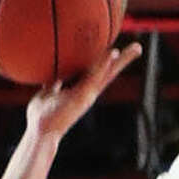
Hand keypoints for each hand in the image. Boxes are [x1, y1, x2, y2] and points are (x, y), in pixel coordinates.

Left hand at [23, 39, 139, 144]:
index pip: (97, 72)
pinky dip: (104, 64)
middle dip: (123, 61)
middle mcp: (88, 92)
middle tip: (137, 48)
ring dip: (121, 60)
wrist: (41, 131)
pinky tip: (113, 53)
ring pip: (107, 73)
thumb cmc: (41, 116)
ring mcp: (88, 94)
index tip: (116, 49)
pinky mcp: (84, 96)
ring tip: (136, 48)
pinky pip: (96, 76)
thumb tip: (51, 72)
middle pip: (109, 72)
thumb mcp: (47, 94)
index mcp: (81, 90)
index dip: (106, 61)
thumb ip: (53, 84)